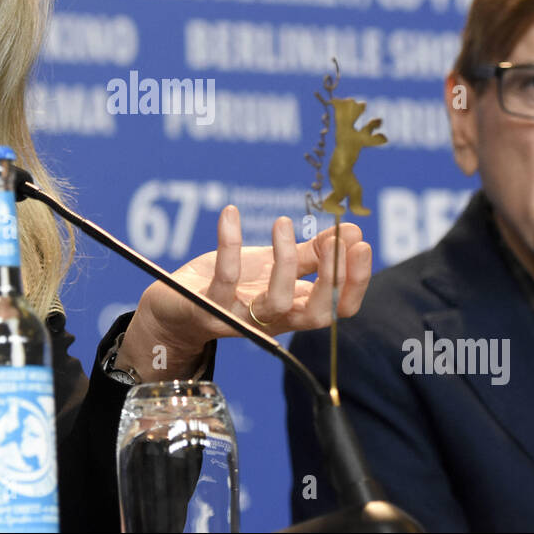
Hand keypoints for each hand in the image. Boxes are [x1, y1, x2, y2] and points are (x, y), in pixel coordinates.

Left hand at [117, 205, 371, 378]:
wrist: (173, 307)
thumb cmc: (229, 285)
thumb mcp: (272, 266)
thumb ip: (309, 254)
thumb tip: (350, 232)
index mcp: (293, 308)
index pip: (337, 308)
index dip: (354, 281)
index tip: (361, 243)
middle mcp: (271, 319)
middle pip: (317, 314)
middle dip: (334, 277)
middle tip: (339, 240)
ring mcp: (240, 317)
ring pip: (276, 301)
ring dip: (286, 259)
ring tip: (282, 221)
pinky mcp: (207, 308)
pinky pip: (224, 279)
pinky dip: (229, 243)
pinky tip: (230, 214)